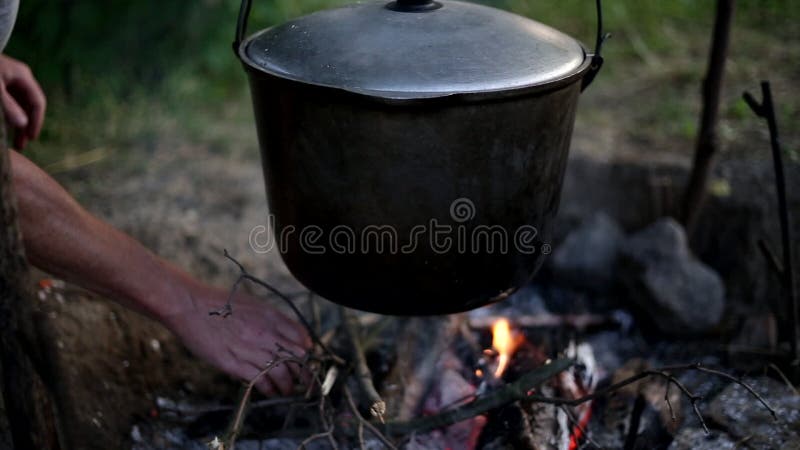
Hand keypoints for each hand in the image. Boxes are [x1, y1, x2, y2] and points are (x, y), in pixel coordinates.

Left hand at [0, 54, 45, 148]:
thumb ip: (8, 106)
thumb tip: (22, 125)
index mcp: (22, 76)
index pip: (38, 102)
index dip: (36, 122)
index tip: (30, 139)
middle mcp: (18, 78)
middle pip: (28, 105)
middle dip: (25, 126)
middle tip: (21, 145)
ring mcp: (7, 80)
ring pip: (17, 105)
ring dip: (15, 123)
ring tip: (12, 141)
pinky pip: (7, 103)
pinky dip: (6, 116)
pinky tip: (2, 127)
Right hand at [162, 279, 312, 395]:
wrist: (191, 306)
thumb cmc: (220, 304)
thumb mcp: (253, 304)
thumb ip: (273, 319)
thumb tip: (291, 336)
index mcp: (271, 316)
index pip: (301, 337)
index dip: (308, 351)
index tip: (308, 358)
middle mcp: (265, 333)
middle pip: (296, 358)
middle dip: (305, 372)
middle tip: (307, 381)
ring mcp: (250, 349)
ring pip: (281, 373)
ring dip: (288, 385)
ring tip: (288, 390)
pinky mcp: (234, 364)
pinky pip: (260, 381)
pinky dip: (269, 389)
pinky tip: (270, 391)